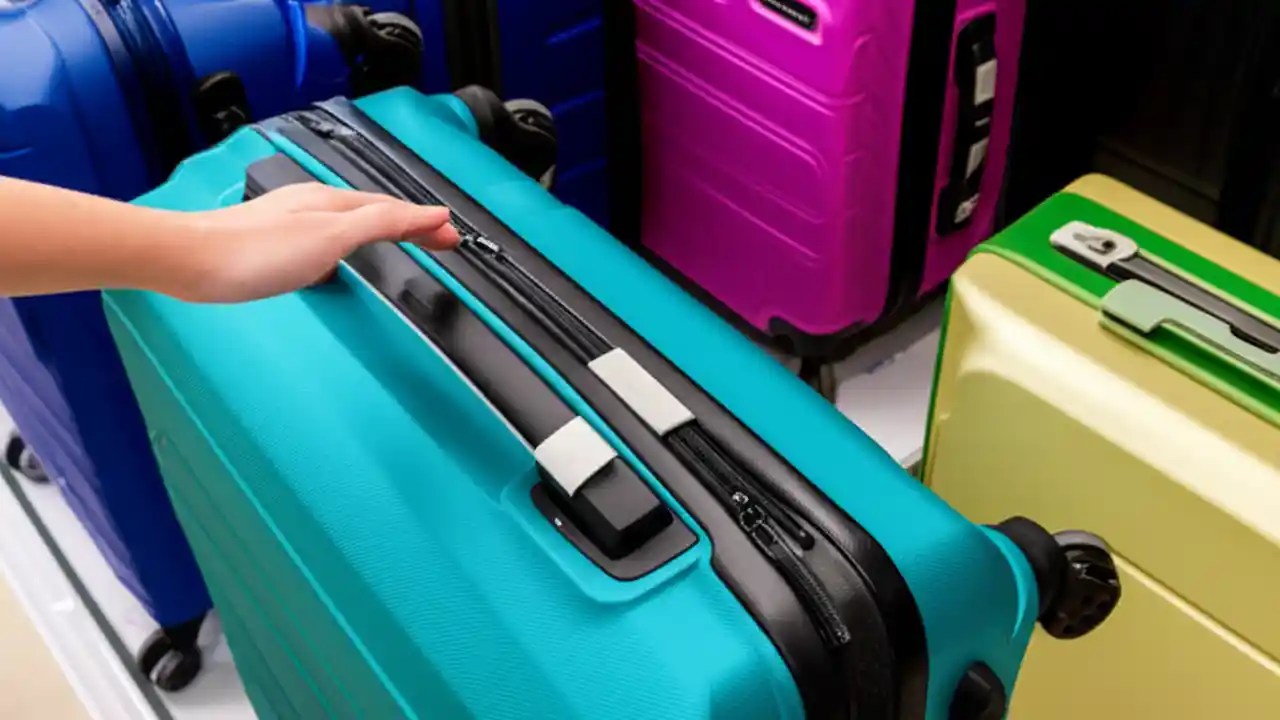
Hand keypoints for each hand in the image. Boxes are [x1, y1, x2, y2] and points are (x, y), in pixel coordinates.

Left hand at [175, 183, 460, 302]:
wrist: (187, 260)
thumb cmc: (251, 252)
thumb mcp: (332, 237)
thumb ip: (383, 224)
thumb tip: (431, 213)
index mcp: (332, 202)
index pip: (393, 209)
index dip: (425, 223)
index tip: (452, 236)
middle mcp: (313, 206)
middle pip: (374, 213)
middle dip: (409, 226)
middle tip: (438, 241)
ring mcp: (291, 222)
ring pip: (351, 224)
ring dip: (382, 233)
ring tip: (403, 243)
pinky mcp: (271, 242)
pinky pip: (328, 238)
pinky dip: (351, 245)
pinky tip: (341, 258)